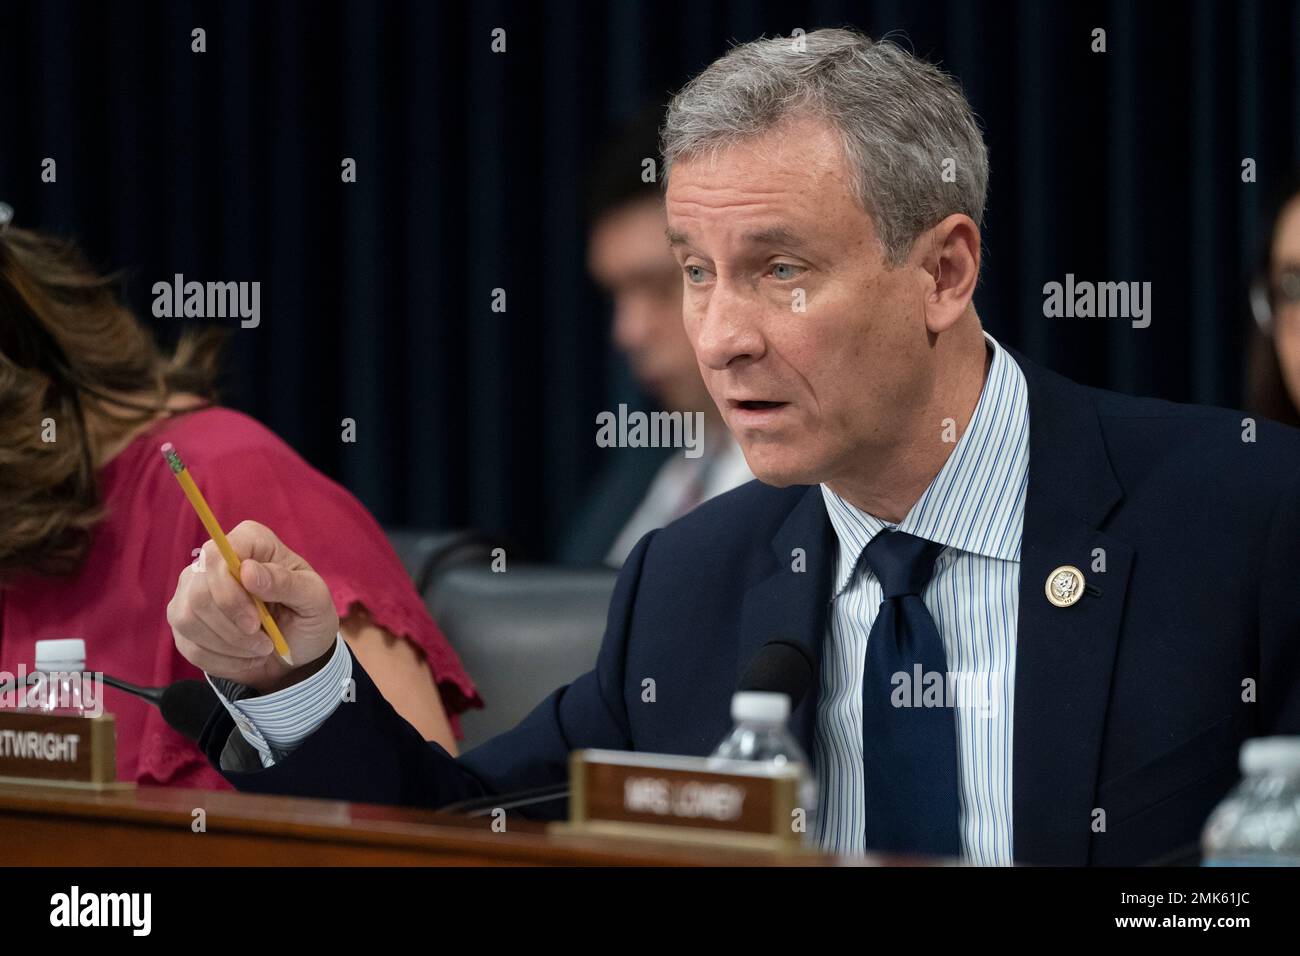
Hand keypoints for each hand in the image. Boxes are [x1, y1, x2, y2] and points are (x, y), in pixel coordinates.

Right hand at [167, 520, 338, 693]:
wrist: (296, 650)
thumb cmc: (307, 616)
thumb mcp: (313, 599)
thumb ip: (286, 582)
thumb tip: (248, 570)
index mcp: (250, 541)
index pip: (217, 555)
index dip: (229, 592)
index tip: (256, 621)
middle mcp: (213, 560)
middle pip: (198, 592)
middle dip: (232, 628)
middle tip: (265, 643)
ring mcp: (191, 589)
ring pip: (187, 620)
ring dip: (229, 646)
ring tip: (260, 649)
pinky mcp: (182, 620)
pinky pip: (188, 645)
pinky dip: (221, 660)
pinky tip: (244, 658)